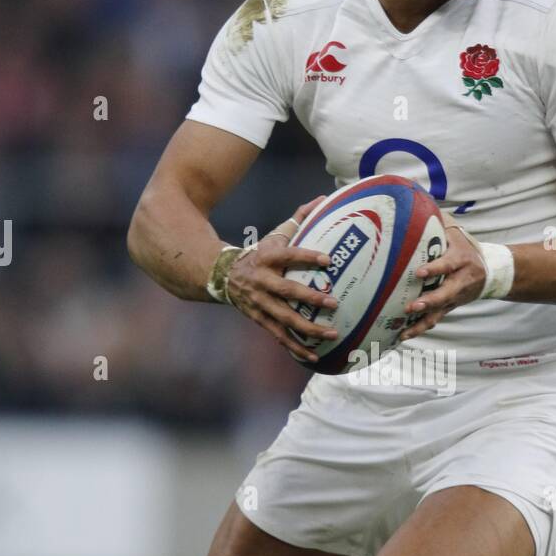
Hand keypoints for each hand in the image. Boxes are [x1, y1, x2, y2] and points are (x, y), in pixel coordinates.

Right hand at [226, 196, 338, 361]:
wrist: (222, 275)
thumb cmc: (260, 253)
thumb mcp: (275, 235)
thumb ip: (299, 219)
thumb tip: (323, 199)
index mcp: (267, 258)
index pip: (288, 255)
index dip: (307, 257)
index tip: (328, 260)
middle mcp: (262, 282)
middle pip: (286, 291)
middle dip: (310, 298)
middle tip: (333, 302)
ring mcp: (260, 303)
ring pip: (284, 319)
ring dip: (308, 329)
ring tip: (332, 334)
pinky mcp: (259, 319)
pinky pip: (279, 336)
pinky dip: (296, 347)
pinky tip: (314, 356)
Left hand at [400, 221, 486, 339]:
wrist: (490, 272)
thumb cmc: (464, 248)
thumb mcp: (456, 234)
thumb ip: (439, 223)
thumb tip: (415, 203)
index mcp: (461, 260)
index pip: (448, 264)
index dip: (434, 269)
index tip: (418, 272)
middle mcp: (460, 282)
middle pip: (446, 294)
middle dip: (429, 302)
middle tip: (411, 306)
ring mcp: (454, 298)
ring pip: (439, 313)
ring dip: (421, 323)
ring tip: (404, 332)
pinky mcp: (449, 308)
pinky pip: (434, 320)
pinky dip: (419, 329)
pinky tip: (402, 336)